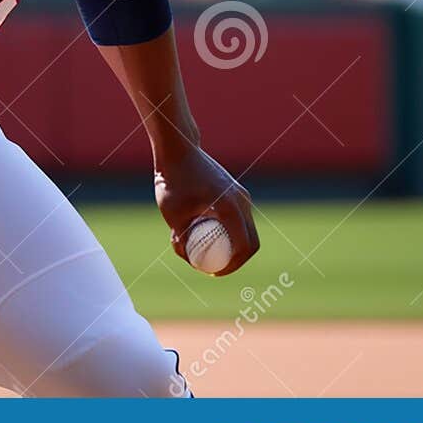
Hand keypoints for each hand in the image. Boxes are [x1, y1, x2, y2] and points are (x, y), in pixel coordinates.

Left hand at [153, 143, 257, 275]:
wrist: (178, 149)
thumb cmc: (173, 179)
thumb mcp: (172, 214)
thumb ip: (179, 238)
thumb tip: (188, 258)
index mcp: (231, 208)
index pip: (244, 247)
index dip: (232, 267)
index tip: (214, 273)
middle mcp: (241, 201)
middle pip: (250, 241)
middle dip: (236, 260)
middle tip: (214, 269)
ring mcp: (240, 195)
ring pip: (246, 229)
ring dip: (235, 245)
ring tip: (211, 254)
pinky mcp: (235, 191)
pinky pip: (240, 218)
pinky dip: (233, 231)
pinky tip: (215, 237)